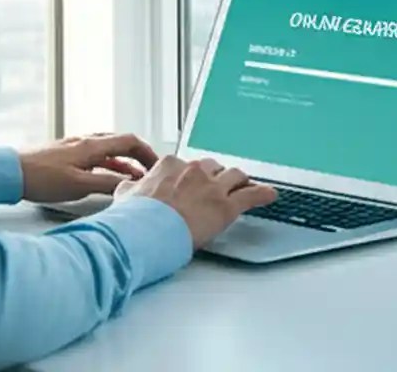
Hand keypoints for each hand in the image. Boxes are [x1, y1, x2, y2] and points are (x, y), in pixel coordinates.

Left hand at [17, 133, 159, 203]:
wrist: (11, 172)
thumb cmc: (40, 177)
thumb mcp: (79, 185)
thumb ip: (107, 184)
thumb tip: (129, 185)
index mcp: (92, 145)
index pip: (130, 141)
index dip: (148, 153)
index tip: (157, 165)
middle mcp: (86, 141)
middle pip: (121, 143)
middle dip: (139, 157)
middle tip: (149, 171)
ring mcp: (75, 146)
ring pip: (108, 149)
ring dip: (124, 162)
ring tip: (132, 178)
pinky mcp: (65, 154)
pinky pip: (95, 156)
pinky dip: (108, 164)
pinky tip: (105, 177)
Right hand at [115, 156, 277, 247]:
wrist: (146, 231)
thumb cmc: (135, 218)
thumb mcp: (125, 196)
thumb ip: (130, 189)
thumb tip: (128, 189)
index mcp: (170, 165)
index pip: (189, 165)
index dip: (195, 175)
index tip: (195, 182)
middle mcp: (194, 171)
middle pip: (214, 167)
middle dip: (217, 176)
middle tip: (219, 186)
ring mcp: (212, 187)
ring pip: (235, 176)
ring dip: (240, 181)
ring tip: (246, 186)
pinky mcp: (226, 206)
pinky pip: (252, 195)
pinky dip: (263, 194)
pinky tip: (270, 195)